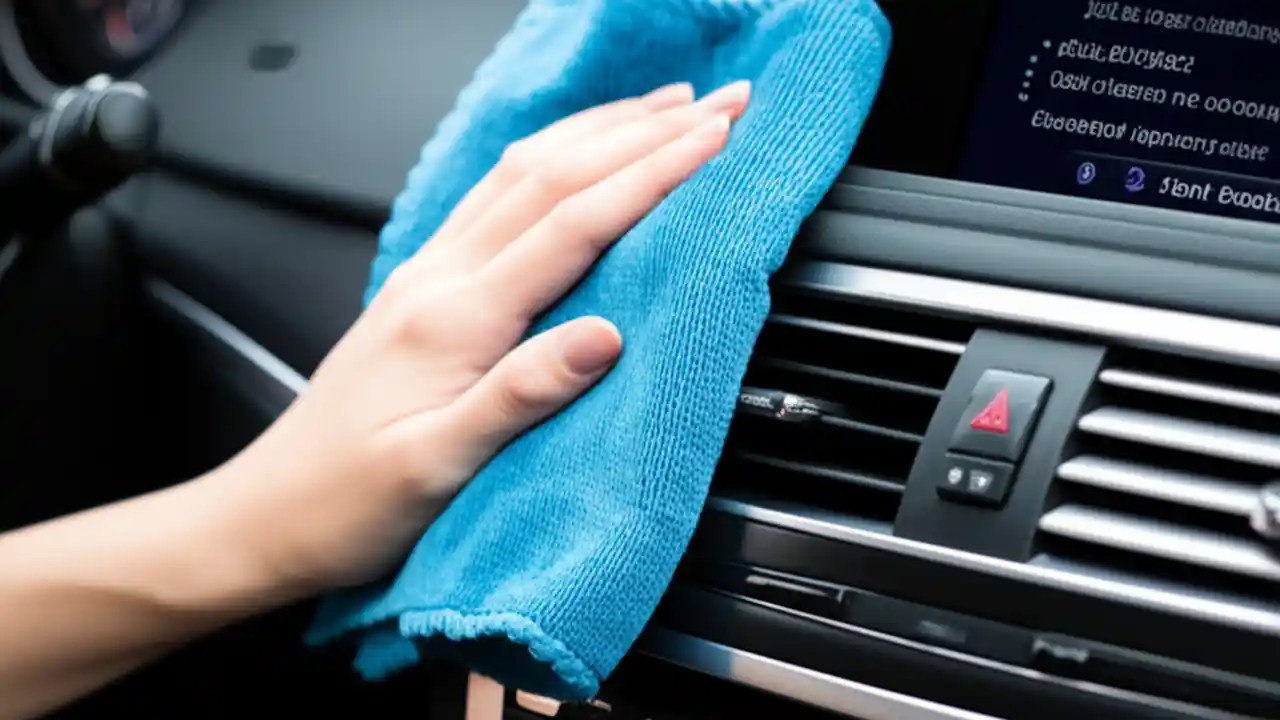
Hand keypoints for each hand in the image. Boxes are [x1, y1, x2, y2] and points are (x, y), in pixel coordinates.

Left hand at [214, 80, 751, 595]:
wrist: (270, 512)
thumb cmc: (348, 501)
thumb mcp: (435, 467)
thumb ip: (520, 396)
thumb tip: (606, 336)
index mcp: (454, 317)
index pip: (571, 222)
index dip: (649, 174)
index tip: (712, 139)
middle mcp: (440, 278)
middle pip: (553, 175)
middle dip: (642, 130)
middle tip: (717, 103)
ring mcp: (428, 274)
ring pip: (522, 173)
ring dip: (599, 131)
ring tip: (663, 106)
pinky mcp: (424, 288)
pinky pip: (495, 198)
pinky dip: (552, 160)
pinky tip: (572, 152)